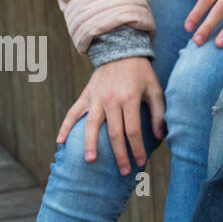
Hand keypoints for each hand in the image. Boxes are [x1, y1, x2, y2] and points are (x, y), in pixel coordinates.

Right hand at [57, 57, 165, 174]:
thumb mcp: (155, 89)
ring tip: (90, 160)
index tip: (142, 162)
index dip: (137, 148)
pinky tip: (60, 142)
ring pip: (91, 125)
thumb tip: (162, 136)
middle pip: (114, 133)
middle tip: (124, 171)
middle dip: (119, 154)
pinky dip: (65, 127)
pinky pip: (73, 113)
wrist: (120, 50)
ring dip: (90, 143)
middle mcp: (111, 100)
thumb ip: (158, 112)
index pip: (133, 130)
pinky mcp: (86, 95)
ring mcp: (96, 98)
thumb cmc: (141, 72)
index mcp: (130, 99)